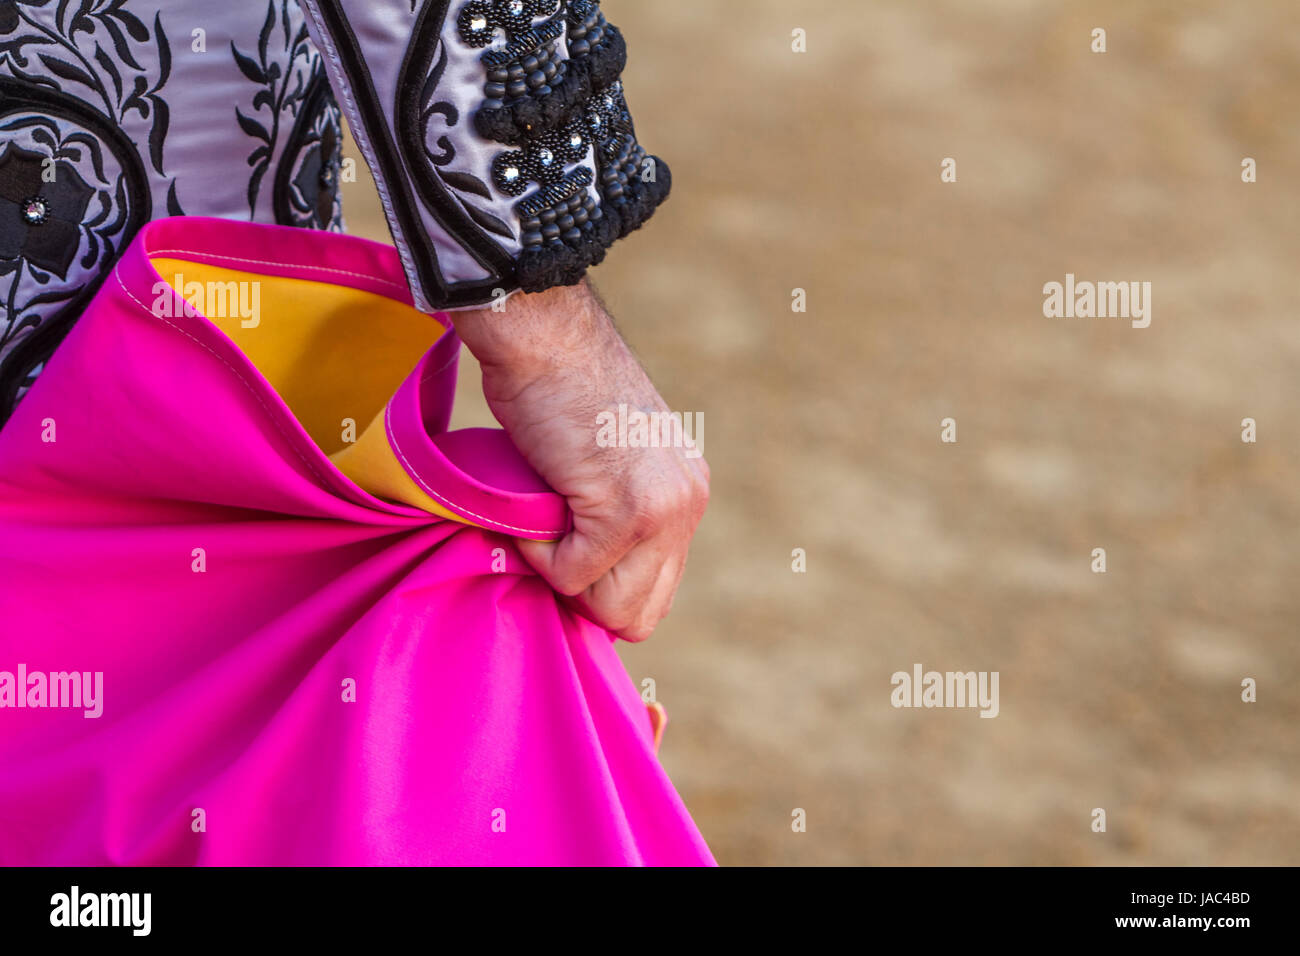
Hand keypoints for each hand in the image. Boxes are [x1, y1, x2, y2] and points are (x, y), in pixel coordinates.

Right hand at [451, 280, 708, 640]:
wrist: (543, 336)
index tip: (565, 552)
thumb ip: (617, 507)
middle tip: (550, 546)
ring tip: (543, 521)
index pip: (657, 590)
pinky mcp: (625, 511)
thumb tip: (587, 573)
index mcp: (686, 491)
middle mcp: (686, 504)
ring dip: (564, 577)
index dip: (604, 588)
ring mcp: (662, 510)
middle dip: (586, 597)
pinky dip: (536, 551)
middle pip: (641, 615)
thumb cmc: (555, 386)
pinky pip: (571, 574)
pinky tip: (532, 503)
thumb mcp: (608, 455)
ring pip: (612, 608)